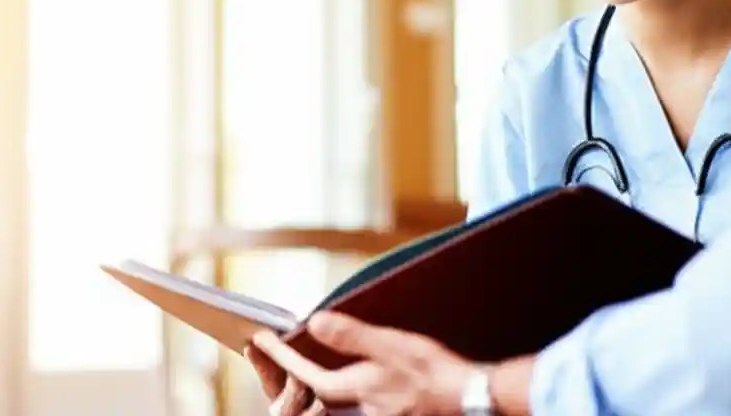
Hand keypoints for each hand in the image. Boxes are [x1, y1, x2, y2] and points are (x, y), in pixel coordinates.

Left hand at [251, 311, 477, 415]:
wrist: (469, 398)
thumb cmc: (436, 373)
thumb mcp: (395, 346)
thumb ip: (354, 336)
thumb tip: (316, 323)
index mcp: (357, 388)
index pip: (306, 373)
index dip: (281, 356)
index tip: (261, 339)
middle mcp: (358, 408)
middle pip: (310, 398)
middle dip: (287, 377)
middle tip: (269, 352)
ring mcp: (371, 415)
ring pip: (326, 405)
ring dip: (307, 385)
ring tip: (295, 363)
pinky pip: (345, 407)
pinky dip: (330, 392)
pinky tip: (334, 377)